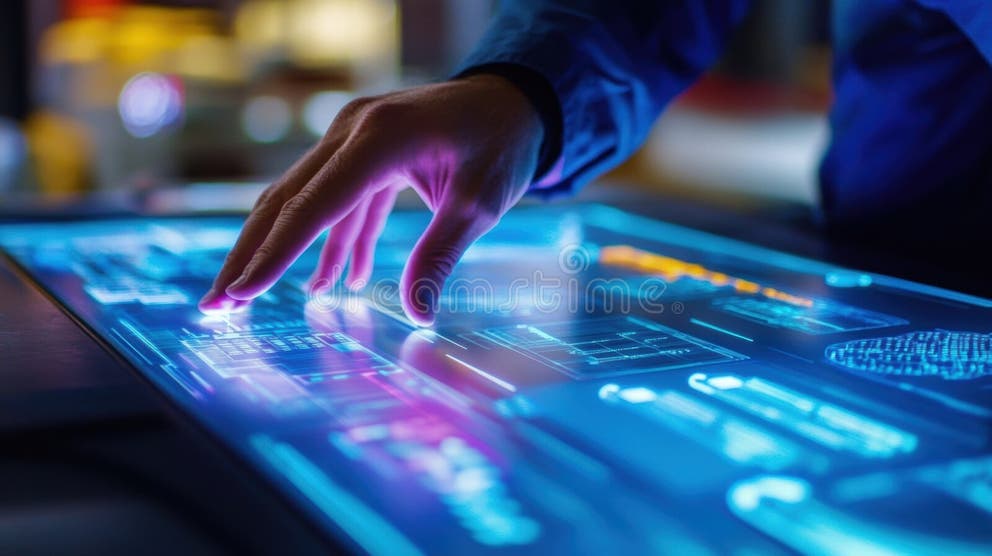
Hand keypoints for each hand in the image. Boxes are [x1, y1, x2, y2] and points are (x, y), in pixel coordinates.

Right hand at [198, 74, 544, 325]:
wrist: (514, 99)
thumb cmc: (503, 144)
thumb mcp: (480, 202)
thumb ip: (441, 255)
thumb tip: (418, 316)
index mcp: (379, 138)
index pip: (312, 205)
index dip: (273, 255)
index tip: (240, 295)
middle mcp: (353, 130)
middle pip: (286, 200)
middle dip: (250, 256)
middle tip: (216, 306)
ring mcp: (353, 136)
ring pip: (302, 200)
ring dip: (281, 250)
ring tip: (251, 299)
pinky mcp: (363, 150)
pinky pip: (338, 201)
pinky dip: (335, 240)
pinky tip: (335, 281)